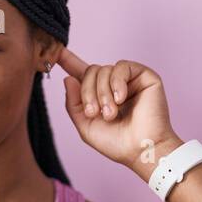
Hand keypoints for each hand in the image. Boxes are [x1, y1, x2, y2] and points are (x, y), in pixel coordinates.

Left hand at [57, 47, 182, 178]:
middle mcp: (114, 85)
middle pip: (91, 71)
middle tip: (95, 113)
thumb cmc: (117, 143)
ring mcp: (129, 80)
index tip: (56, 51)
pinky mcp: (144, 76)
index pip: (83, 73)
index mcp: (100, 96)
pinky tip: (120, 99)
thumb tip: (68, 78)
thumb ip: (73, 104)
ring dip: (102, 93)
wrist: (141, 150)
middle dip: (87, 92)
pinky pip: (122, 67)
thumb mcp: (86, 126)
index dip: (69, 61)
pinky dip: (117, 82)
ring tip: (111, 113)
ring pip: (104, 69)